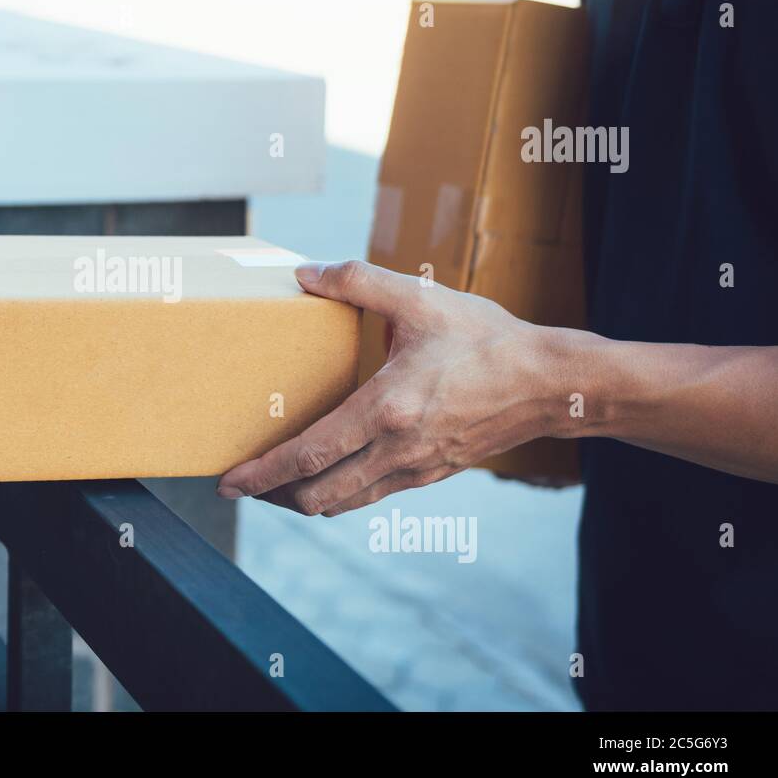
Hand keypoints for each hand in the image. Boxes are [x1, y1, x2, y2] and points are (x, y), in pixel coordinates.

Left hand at [216, 260, 567, 515]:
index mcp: (386, 410)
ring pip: (342, 503)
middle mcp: (395, 450)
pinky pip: (370, 496)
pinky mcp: (430, 475)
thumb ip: (357, 281)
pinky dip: (337, 494)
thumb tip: (304, 274)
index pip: (307, 455)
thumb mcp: (419, 299)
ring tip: (273, 484)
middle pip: (315, 494)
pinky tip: (326, 476)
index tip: (227, 481)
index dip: (260, 473)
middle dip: (270, 494)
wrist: (550, 382)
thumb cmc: (486, 339)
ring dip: (300, 499)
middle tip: (240, 482)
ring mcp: (414, 469)